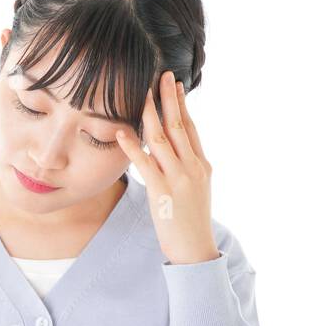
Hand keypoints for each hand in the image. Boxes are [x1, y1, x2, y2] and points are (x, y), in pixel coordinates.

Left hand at [115, 70, 219, 264]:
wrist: (195, 249)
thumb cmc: (190, 221)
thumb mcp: (195, 189)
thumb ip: (185, 167)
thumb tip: (172, 149)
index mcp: (201, 165)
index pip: (190, 128)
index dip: (181, 105)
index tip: (175, 85)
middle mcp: (193, 167)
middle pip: (179, 126)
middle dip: (169, 99)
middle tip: (162, 75)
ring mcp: (179, 179)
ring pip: (163, 140)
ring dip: (151, 115)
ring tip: (142, 94)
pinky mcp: (163, 192)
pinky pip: (146, 164)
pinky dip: (134, 146)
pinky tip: (123, 131)